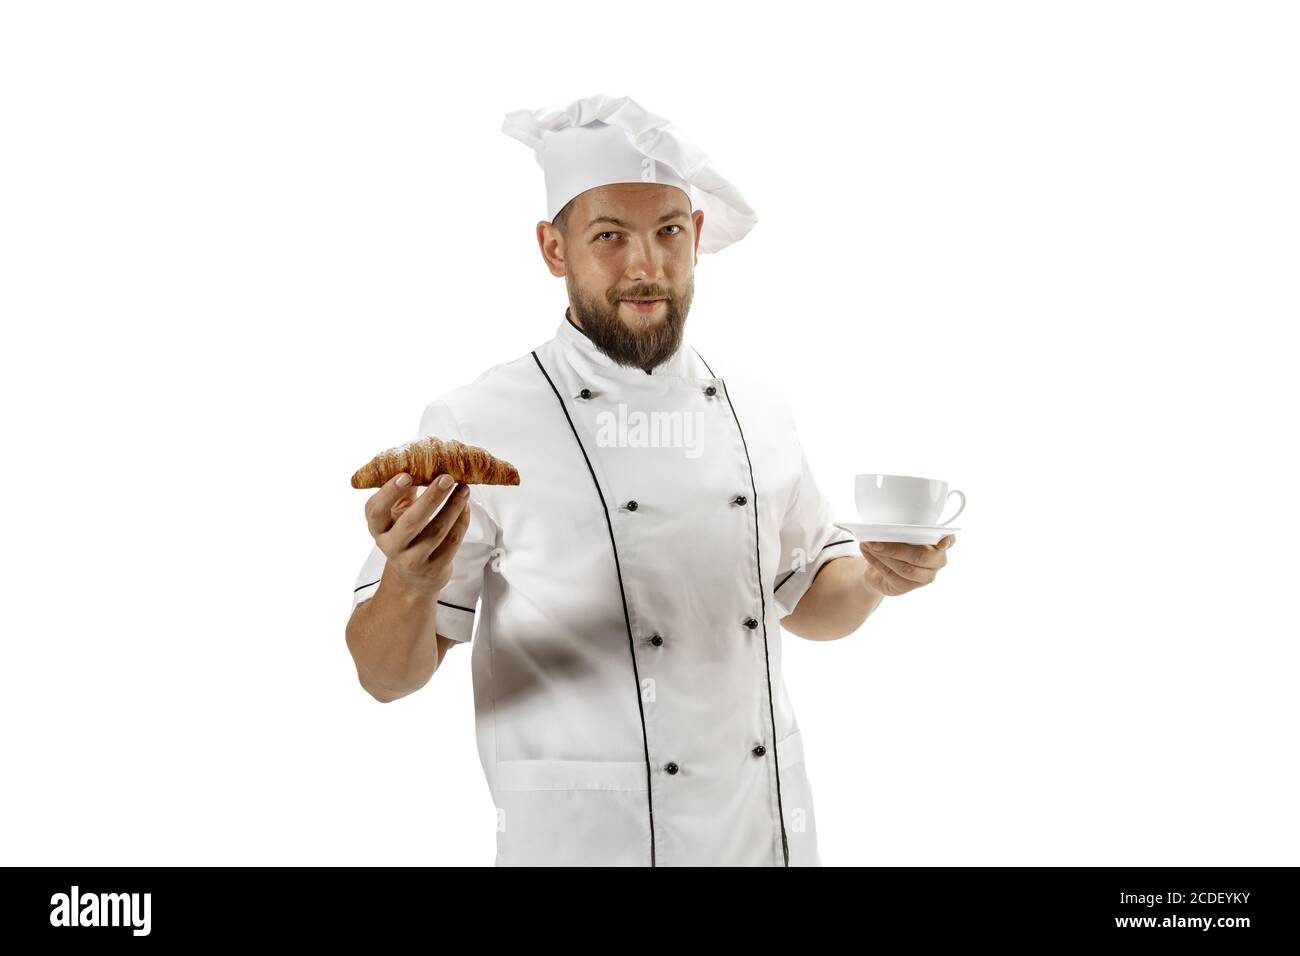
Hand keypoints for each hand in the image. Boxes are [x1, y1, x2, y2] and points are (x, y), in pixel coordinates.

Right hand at [364, 472, 471, 594]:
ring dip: (453, 507)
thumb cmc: (407, 534)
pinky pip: (452, 541)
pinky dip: (461, 520)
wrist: (416, 575)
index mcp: (378, 528)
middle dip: (431, 498)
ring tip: (464, 488)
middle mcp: (391, 546)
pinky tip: (465, 505)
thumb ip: (405, 490)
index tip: (406, 475)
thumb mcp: (399, 512)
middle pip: (411, 522)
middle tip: (447, 478)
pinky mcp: (434, 568)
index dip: (389, 493)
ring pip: (436, 532)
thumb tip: (420, 459)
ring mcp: (413, 560)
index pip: (375, 511)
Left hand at [860, 535, 954, 596]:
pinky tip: (868, 553)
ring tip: (869, 545)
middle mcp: (936, 561)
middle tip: (876, 542)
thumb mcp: (897, 534)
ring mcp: (925, 576)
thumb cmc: (894, 546)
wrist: (879, 569)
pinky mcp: (909, 587)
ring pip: (905, 568)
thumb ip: (900, 531)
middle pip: (921, 556)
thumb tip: (885, 529)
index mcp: (938, 543)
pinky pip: (893, 576)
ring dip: (883, 556)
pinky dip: (877, 562)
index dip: (948, 540)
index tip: (943, 540)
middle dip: (896, 548)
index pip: (949, 540)